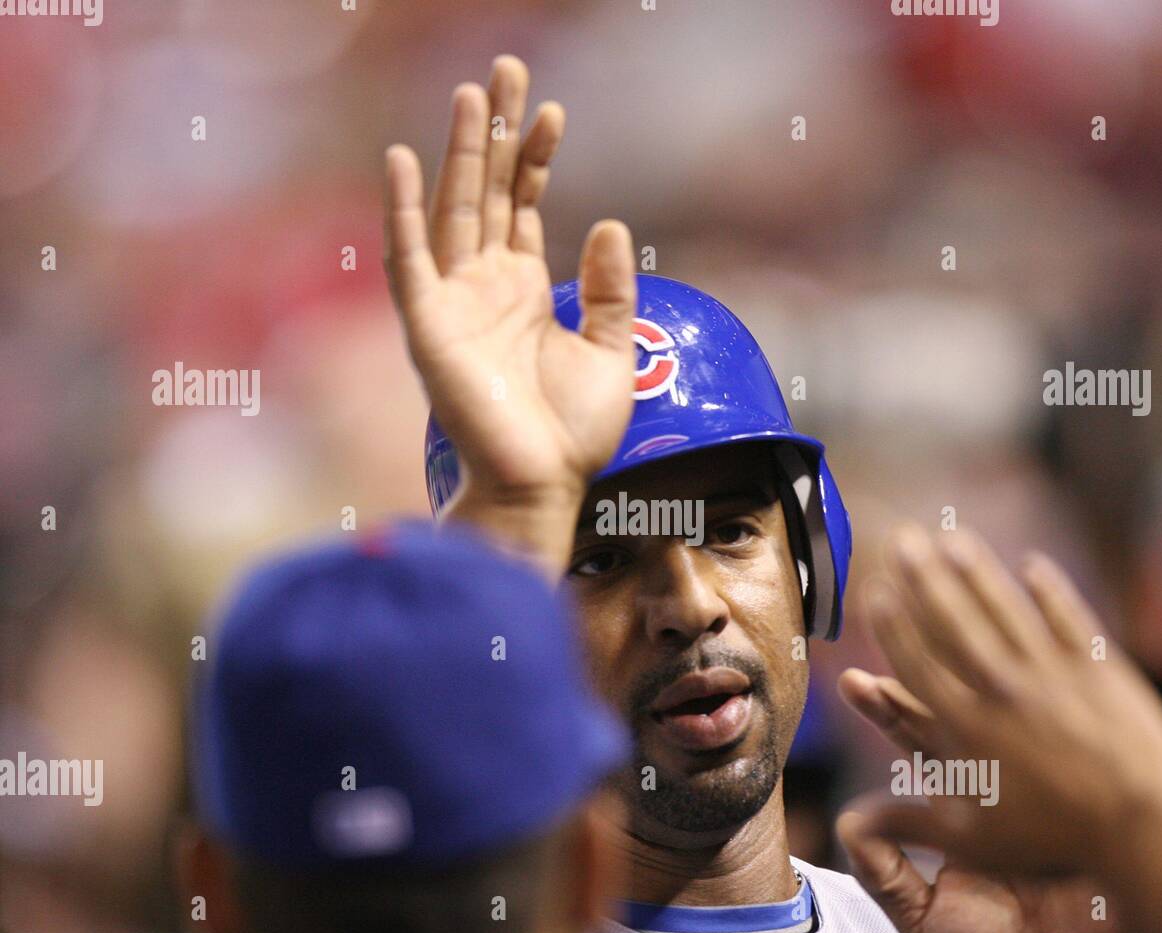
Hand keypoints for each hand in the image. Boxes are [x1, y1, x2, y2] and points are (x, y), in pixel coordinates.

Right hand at [383, 56, 635, 509]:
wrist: (544, 485)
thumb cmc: (572, 431)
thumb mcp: (611, 351)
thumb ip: (609, 290)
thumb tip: (610, 222)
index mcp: (522, 289)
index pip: (522, 205)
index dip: (534, 157)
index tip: (552, 110)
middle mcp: (483, 287)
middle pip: (485, 193)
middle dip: (494, 133)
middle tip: (504, 70)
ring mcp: (453, 303)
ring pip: (453, 212)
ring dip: (459, 154)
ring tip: (473, 93)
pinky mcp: (429, 328)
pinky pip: (409, 261)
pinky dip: (403, 213)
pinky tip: (403, 160)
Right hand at [834, 525, 1161, 932]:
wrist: (1141, 832)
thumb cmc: (1052, 842)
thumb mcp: (972, 839)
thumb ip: (908, 823)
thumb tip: (847, 824)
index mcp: (968, 728)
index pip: (919, 666)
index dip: (894, 628)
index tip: (875, 594)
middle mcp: (1004, 691)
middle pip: (956, 623)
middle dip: (924, 578)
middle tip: (902, 540)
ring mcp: (1053, 675)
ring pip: (1006, 610)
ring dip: (977, 571)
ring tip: (952, 536)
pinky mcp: (1100, 670)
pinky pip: (1069, 619)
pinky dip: (1050, 590)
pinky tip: (1032, 563)